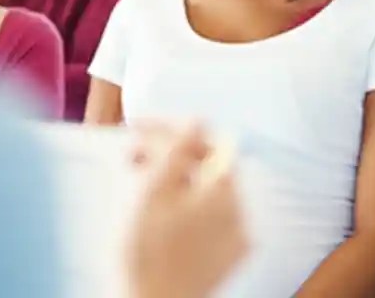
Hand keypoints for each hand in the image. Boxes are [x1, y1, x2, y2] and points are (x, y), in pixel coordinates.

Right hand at [125, 125, 248, 297]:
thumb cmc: (149, 255)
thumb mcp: (155, 193)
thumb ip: (178, 151)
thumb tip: (195, 119)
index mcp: (222, 187)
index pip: (206, 137)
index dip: (172, 128)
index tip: (140, 130)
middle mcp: (239, 207)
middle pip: (210, 162)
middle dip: (172, 153)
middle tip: (135, 158)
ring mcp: (238, 233)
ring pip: (210, 188)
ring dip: (179, 178)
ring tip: (145, 186)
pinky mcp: (230, 254)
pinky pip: (213, 215)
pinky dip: (189, 205)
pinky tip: (164, 215)